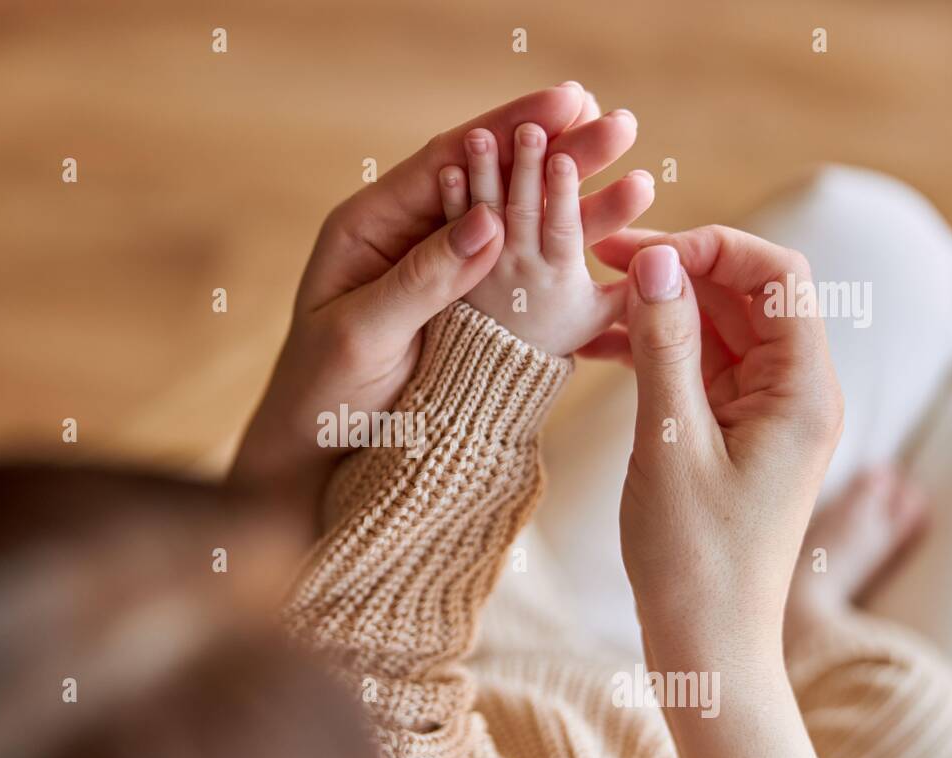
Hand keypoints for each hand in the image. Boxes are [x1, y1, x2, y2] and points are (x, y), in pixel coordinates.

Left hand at [231, 84, 640, 514]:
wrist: (315, 458)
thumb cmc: (320, 395)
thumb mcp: (363, 333)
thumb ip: (422, 278)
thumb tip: (490, 219)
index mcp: (369, 226)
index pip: (446, 159)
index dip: (508, 128)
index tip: (568, 106)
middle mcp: (408, 239)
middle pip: (489, 181)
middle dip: (555, 152)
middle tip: (617, 125)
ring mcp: (441, 275)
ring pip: (514, 226)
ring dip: (572, 201)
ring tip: (636, 177)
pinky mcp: (464, 313)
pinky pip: (520, 274)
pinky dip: (564, 257)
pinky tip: (614, 243)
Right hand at [587, 226, 843, 660]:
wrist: (705, 644)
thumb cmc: (694, 558)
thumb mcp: (670, 442)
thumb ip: (664, 346)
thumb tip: (654, 262)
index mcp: (801, 390)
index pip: (776, 276)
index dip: (710, 247)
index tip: (638, 253)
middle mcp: (792, 392)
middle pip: (744, 295)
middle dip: (677, 270)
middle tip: (599, 266)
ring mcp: (761, 412)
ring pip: (714, 328)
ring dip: (658, 309)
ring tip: (587, 307)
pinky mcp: (730, 433)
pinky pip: (696, 367)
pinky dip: (653, 349)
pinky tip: (598, 346)